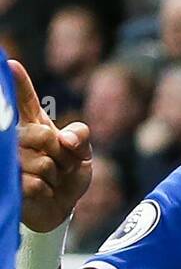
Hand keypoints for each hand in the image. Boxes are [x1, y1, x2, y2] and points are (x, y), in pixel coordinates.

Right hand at [9, 61, 91, 232]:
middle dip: (63, 154)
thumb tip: (65, 138)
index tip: (10, 63)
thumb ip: (80, 137)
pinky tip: (43, 192)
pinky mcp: (9, 182)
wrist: (60, 206)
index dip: (19, 82)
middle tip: (63, 165)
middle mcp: (17, 138)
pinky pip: (35, 183)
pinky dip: (47, 190)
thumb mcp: (83, 152)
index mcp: (35, 124)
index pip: (24, 100)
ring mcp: (9, 160)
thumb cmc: (69, 174)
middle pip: (44, 135)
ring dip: (56, 175)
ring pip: (41, 162)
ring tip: (52, 179)